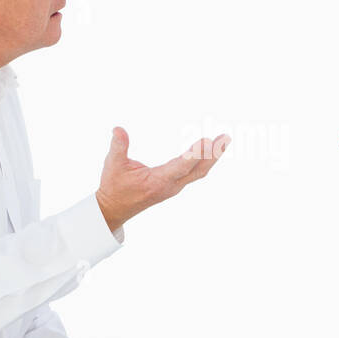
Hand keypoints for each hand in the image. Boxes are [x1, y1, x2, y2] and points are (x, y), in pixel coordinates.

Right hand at [96, 127, 230, 233]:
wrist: (115, 208)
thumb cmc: (114, 186)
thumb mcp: (112, 165)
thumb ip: (118, 147)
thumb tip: (118, 129)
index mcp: (157, 181)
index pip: (180, 167)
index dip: (194, 155)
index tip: (207, 141)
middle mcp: (170, 186)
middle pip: (198, 170)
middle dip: (213, 154)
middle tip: (226, 138)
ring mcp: (174, 187)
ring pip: (198, 172)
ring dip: (212, 157)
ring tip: (224, 140)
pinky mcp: (174, 186)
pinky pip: (194, 173)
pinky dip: (205, 161)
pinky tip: (211, 151)